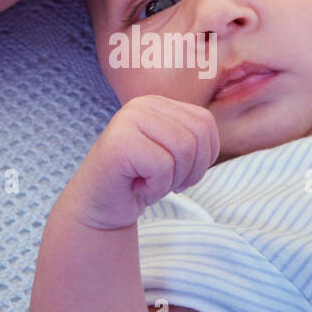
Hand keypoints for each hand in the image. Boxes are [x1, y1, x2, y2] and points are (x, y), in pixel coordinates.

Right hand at [63, 95, 220, 230]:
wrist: (100, 208)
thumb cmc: (139, 182)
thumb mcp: (173, 155)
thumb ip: (193, 140)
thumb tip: (211, 141)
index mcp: (158, 104)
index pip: (205, 122)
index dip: (205, 157)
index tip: (181, 174)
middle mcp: (142, 105)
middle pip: (197, 136)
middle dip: (191, 171)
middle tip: (166, 183)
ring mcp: (128, 120)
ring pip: (183, 149)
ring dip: (172, 180)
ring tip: (149, 183)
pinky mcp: (119, 142)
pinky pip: (162, 166)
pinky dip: (156, 188)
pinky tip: (136, 187)